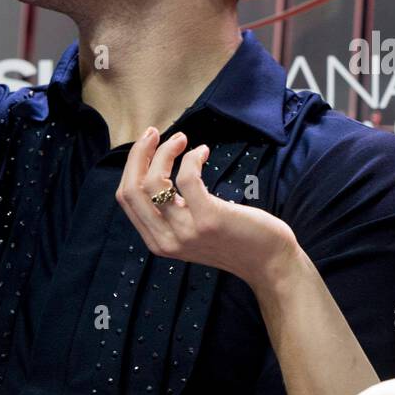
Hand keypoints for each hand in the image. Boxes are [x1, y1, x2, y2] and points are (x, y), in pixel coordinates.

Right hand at [116, 127, 299, 286]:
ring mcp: (186, 231)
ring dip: (165, 151)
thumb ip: (172, 213)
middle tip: (154, 133)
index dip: (132, 165)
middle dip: (139, 153)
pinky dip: (192, 157)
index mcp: (157, 242)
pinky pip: (186, 178)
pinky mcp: (208, 219)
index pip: (126, 198)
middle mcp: (166, 240)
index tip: (146, 144)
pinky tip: (204, 151)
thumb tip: (156, 174)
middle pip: (132, 188)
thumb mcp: (192, 231)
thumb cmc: (233, 239)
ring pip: (154, 181)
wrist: (267, 261)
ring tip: (182, 139)